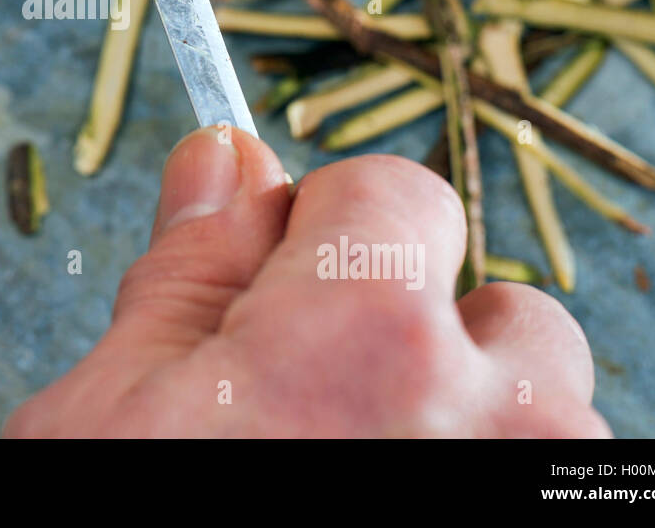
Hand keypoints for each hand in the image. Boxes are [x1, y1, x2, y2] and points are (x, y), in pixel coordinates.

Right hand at [6, 129, 609, 436]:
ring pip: (536, 403)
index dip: (322, 231)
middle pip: (489, 303)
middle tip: (315, 417)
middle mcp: (492, 412)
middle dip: (411, 339)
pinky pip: (545, 469)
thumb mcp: (109, 420)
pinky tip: (393, 508)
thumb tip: (220, 160)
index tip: (280, 284)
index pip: (392, 191)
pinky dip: (479, 471)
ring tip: (357, 478)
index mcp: (362, 340)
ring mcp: (540, 484)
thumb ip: (187, 276)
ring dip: (459, 423)